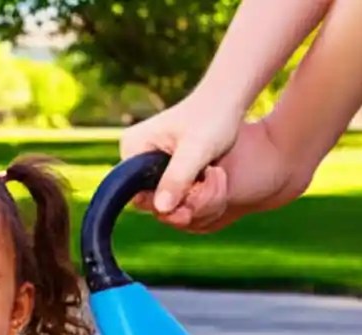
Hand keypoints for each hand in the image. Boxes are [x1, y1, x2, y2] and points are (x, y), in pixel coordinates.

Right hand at [125, 117, 312, 233]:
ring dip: (190, 193)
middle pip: (151, 196)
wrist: (230, 98)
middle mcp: (134, 154)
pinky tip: (209, 174)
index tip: (194, 193)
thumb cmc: (214, 117)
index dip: (165, 202)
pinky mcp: (163, 163)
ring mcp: (148, 159)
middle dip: (181, 197)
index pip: (138, 193)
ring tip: (213, 173)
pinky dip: (192, 188)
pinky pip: (173, 188)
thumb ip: (177, 179)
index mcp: (132, 147)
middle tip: (210, 180)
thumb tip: (161, 209)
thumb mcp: (197, 150)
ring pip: (165, 194)